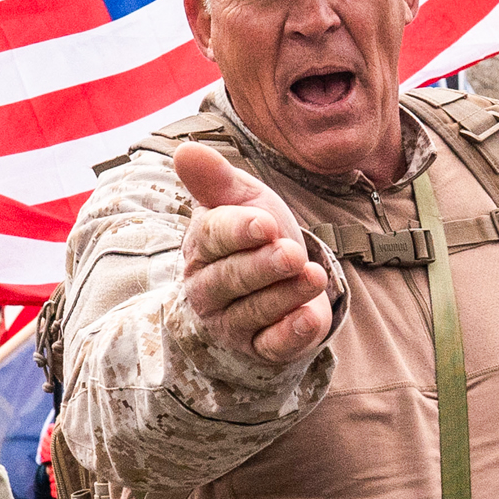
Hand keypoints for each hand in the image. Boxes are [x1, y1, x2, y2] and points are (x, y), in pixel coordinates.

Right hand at [174, 143, 331, 366]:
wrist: (283, 277)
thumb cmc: (256, 234)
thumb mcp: (243, 200)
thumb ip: (217, 180)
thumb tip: (184, 150)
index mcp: (201, 247)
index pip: (213, 237)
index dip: (238, 231)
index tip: (265, 224)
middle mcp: (208, 289)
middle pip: (231, 279)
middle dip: (263, 266)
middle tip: (292, 253)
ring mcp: (232, 323)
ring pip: (253, 312)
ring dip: (285, 295)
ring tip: (313, 276)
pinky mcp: (260, 348)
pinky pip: (272, 346)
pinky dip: (291, 334)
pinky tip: (310, 319)